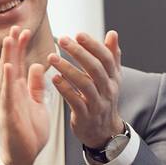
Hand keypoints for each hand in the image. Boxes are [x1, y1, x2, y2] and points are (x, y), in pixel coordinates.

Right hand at [0, 26, 48, 164]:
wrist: (23, 157)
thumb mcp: (37, 104)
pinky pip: (8, 95)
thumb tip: (40, 65)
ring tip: (9, 40)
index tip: (23, 31)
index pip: (18, 65)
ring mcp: (7, 103)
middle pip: (10, 66)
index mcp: (18, 92)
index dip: (20, 48)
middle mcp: (10, 94)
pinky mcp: (8, 114)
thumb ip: (36, 85)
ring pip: (6, 77)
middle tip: (15, 27)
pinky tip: (9, 67)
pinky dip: (8, 80)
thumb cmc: (28, 133)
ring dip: (7, 58)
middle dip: (12, 47)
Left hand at [48, 30, 124, 149]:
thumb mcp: (111, 78)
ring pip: (84, 84)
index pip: (106, 58)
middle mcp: (108, 89)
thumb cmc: (103, 99)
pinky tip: (54, 78)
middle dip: (79, 53)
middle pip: (95, 68)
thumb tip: (112, 33)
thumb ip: (111, 56)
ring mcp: (97, 103)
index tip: (78, 34)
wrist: (103, 131)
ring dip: (67, 69)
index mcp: (113, 78)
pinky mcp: (85, 115)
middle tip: (63, 40)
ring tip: (52, 58)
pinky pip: (75, 100)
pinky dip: (65, 89)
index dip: (93, 45)